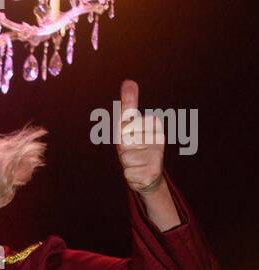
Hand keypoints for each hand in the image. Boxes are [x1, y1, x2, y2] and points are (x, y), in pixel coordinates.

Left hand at [114, 79, 165, 194]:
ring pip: (125, 157)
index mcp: (154, 122)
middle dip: (123, 149)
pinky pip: (128, 173)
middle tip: (133, 152)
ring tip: (136, 162)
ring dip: (126, 163)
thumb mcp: (129, 125)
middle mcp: (159, 137)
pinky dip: (130, 175)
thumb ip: (129, 105)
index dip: (122, 136)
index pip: (124, 126)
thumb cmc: (136, 147)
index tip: (132, 138)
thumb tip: (128, 81)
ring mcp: (157, 155)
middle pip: (124, 141)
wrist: (149, 176)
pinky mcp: (152, 172)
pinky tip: (139, 173)